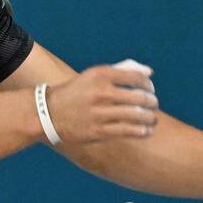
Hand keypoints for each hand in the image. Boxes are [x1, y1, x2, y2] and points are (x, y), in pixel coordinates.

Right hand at [44, 60, 158, 143]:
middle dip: (152, 102)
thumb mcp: (95, 75)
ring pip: (136, 116)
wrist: (49, 113)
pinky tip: (146, 131)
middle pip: (139, 97)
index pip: (136, 77)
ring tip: (152, 119)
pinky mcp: (98, 131)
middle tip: (153, 105)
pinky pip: (127, 131)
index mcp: (101, 75)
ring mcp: (99, 113)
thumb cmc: (78, 92)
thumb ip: (122, 71)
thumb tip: (149, 72)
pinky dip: (141, 131)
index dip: (148, 85)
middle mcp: (101, 93)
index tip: (150, 90)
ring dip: (150, 118)